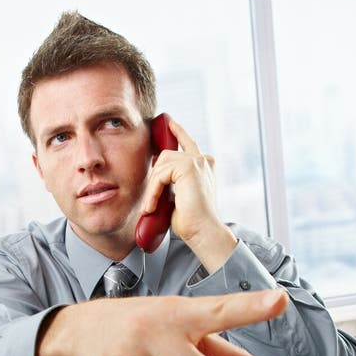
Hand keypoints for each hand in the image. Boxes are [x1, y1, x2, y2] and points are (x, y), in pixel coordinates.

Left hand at [140, 119, 235, 271]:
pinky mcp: (188, 167)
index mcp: (204, 165)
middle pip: (166, 156)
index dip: (178, 131)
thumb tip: (156, 175)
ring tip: (152, 207)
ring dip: (152, 189)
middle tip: (151, 202)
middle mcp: (202, 160)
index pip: (188, 143)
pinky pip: (160, 175)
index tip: (169, 123)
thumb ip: (172, 181)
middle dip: (154, 177)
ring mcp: (196, 161)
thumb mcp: (178, 196)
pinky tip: (153, 207)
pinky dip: (153, 192)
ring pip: (161, 166)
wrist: (203, 231)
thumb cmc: (191, 221)